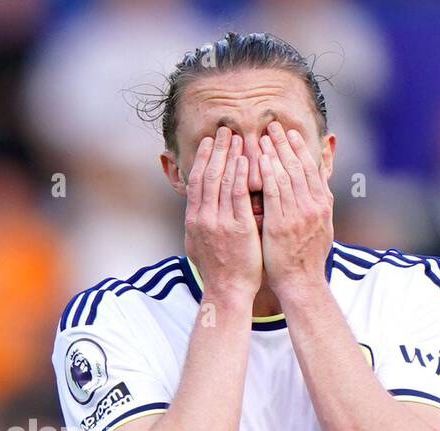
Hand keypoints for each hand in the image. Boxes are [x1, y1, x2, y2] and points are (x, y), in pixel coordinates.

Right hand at [184, 127, 262, 304]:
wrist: (227, 292)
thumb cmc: (217, 271)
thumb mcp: (198, 245)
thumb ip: (199, 224)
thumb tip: (197, 210)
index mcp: (193, 220)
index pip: (196, 182)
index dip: (202, 159)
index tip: (208, 142)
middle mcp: (203, 218)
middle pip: (207, 175)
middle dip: (215, 150)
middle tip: (223, 129)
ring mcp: (219, 222)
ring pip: (222, 180)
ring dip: (229, 155)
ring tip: (237, 136)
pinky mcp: (238, 228)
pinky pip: (238, 195)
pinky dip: (240, 174)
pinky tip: (246, 159)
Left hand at [257, 123, 333, 295]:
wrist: (301, 282)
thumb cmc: (305, 256)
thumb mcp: (319, 225)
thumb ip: (317, 201)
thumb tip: (318, 183)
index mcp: (322, 204)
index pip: (311, 168)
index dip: (299, 148)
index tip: (288, 133)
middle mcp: (314, 206)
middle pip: (299, 166)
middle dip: (285, 144)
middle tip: (273, 125)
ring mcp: (299, 214)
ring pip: (287, 175)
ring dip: (274, 153)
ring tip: (262, 137)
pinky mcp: (283, 224)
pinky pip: (274, 193)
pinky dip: (268, 174)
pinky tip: (259, 160)